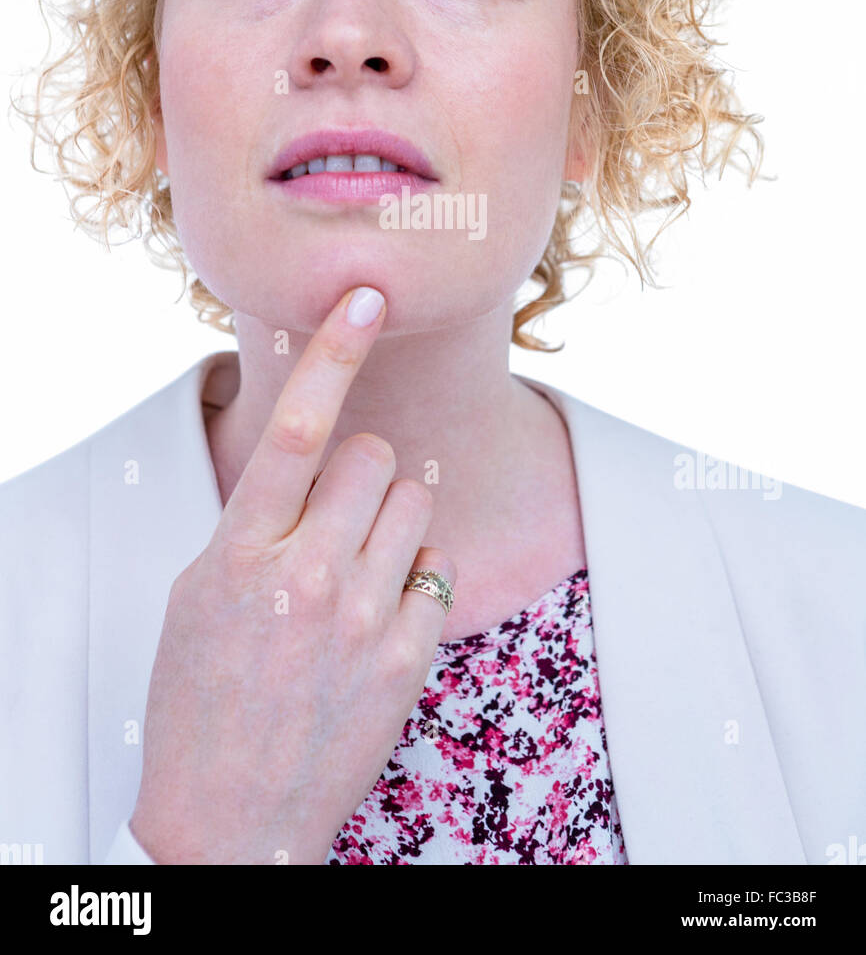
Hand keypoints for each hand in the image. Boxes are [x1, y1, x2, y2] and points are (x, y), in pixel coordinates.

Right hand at [129, 286, 455, 863]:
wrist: (227, 821)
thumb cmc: (201, 699)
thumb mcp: (201, 593)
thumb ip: (258, 521)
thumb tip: (316, 455)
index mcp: (242, 553)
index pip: (297, 427)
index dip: (333, 352)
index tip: (364, 296)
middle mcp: (310, 576)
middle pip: (373, 456)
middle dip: (358, 470)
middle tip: (332, 518)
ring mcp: (366, 618)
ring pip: (414, 502)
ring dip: (390, 516)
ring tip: (354, 568)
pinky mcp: (409, 658)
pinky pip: (435, 568)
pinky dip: (413, 576)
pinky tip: (377, 614)